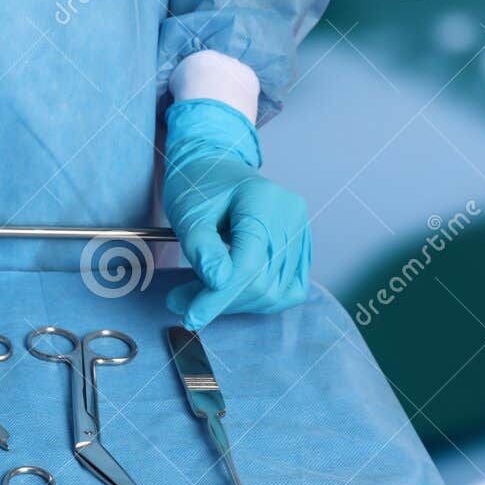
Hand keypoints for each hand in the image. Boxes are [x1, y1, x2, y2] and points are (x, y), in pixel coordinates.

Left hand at [162, 99, 311, 328]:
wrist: (215, 167)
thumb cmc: (199, 186)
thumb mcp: (189, 214)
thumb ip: (202, 249)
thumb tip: (218, 283)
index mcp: (264, 201)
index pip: (247, 265)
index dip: (218, 298)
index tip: (190, 317)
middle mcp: (291, 216)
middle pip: (262, 283)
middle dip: (222, 302)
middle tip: (182, 303)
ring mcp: (301, 231)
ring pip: (274, 292)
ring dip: (236, 304)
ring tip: (201, 295)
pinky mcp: (301, 247)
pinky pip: (288, 289)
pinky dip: (260, 299)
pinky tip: (232, 292)